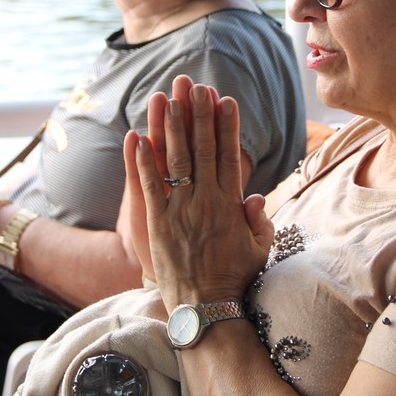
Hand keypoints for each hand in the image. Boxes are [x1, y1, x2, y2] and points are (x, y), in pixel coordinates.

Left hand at [128, 77, 273, 311]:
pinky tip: (137, 137)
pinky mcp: (158, 223)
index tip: (226, 101)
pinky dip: (142, 161)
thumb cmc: (234, 278)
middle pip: (202, 150)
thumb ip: (259, 219)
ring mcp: (180, 211)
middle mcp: (206, 202)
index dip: (227, 127)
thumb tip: (253, 194)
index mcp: (231, 206)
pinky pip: (150, 186)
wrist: (205, 308)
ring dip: (172, 127)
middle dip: (198, 115)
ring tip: (168, 98)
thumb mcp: (258, 248)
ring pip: (176, 161)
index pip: (230, 156)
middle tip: (195, 86)